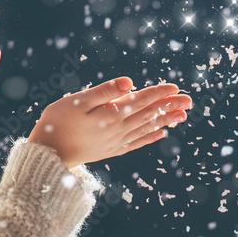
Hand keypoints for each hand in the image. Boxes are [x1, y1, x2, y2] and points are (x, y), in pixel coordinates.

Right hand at [27, 77, 192, 168]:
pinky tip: (161, 133)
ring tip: (182, 115)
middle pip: (148, 114)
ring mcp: (116, 142)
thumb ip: (105, 91)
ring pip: (146, 128)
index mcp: (111, 115)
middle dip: (169, 106)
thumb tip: (130, 83)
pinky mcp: (110, 150)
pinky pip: (136, 143)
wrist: (48, 154)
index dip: (158, 93)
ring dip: (165, 120)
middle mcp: (118, 129)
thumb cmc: (58, 121)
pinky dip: (150, 137)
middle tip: (189, 101)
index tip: (175, 87)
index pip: (140, 100)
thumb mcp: (78, 101)